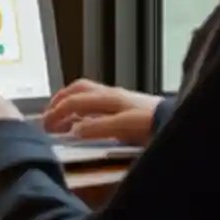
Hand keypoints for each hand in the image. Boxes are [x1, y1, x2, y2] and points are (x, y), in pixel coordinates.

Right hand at [42, 79, 162, 145]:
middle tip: (47, 117)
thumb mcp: (123, 127)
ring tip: (60, 113)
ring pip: (86, 91)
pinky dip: (82, 104)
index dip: (57, 113)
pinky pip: (95, 98)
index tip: (46, 126)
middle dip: (59, 101)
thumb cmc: (151, 123)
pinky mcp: (124, 102)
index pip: (74, 101)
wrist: (173, 119)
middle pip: (77, 90)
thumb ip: (98, 127)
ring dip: (69, 100)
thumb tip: (74, 130)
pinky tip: (82, 117)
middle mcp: (110, 93)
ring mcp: (117, 96)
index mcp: (107, 98)